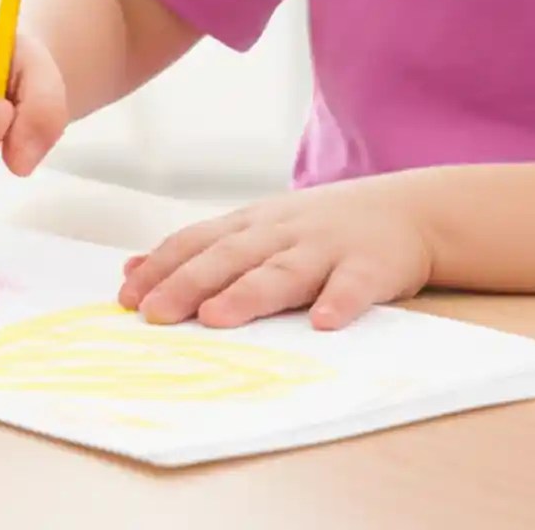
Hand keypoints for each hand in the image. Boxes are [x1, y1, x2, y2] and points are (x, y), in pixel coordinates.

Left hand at [118, 175, 433, 329]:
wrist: (409, 211)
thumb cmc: (315, 230)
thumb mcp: (252, 230)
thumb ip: (196, 249)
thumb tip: (132, 269)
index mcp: (249, 226)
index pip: (195, 243)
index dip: (160, 269)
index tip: (125, 299)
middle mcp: (281, 233)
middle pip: (229, 257)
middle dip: (188, 284)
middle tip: (155, 315)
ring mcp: (326, 247)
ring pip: (282, 271)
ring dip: (248, 294)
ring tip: (217, 318)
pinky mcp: (372, 266)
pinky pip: (354, 286)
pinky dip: (338, 302)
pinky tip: (322, 323)